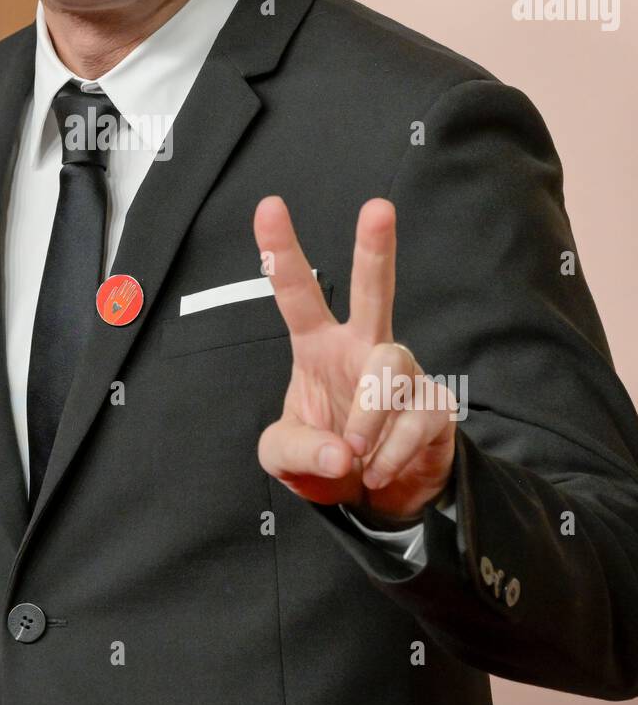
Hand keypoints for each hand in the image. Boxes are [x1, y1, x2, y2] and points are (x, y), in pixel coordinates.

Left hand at [253, 195, 455, 525]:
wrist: (375, 498)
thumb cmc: (324, 458)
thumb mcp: (284, 458)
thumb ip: (299, 451)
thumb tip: (342, 453)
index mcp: (317, 346)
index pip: (297, 294)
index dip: (281, 252)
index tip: (268, 206)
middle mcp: (362, 347)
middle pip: (372, 290)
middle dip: (375, 249)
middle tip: (378, 209)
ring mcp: (403, 372)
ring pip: (389, 369)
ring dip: (368, 418)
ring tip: (356, 457)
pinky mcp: (435, 403)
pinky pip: (417, 418)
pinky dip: (393, 452)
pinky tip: (380, 470)